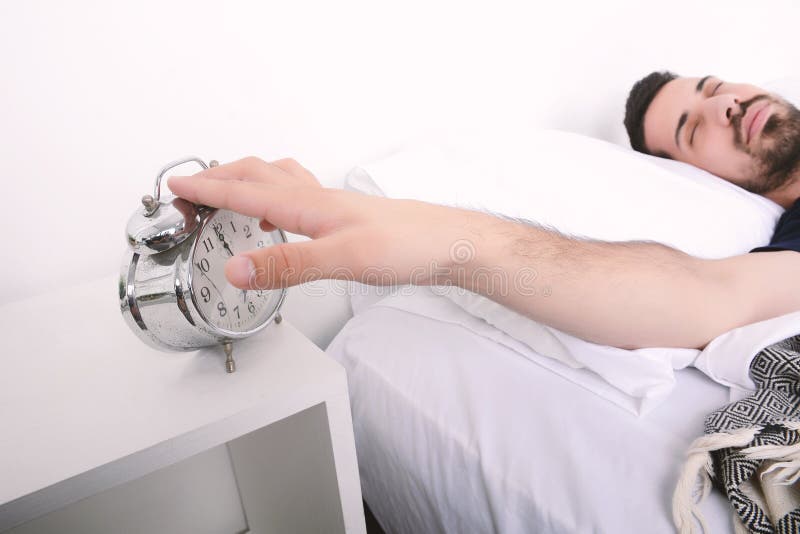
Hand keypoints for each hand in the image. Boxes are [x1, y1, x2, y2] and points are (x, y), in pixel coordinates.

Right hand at [167, 156, 487, 289]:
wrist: (449, 244)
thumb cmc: (407, 246)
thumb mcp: (342, 260)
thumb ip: (287, 264)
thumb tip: (236, 268)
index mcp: (308, 206)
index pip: (245, 193)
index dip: (207, 190)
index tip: (176, 187)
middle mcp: (317, 199)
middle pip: (258, 176)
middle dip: (219, 177)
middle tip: (191, 185)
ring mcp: (333, 206)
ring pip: (279, 180)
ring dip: (247, 178)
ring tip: (228, 186)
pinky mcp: (346, 217)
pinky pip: (299, 193)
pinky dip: (276, 193)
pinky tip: (284, 211)